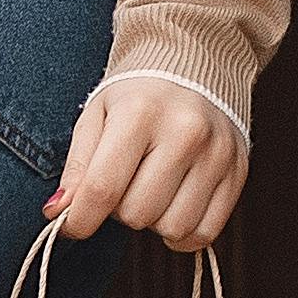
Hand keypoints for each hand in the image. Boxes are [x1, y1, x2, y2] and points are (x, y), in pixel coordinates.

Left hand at [47, 75, 244, 250]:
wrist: (195, 64)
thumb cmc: (138, 94)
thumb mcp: (97, 115)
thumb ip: (77, 166)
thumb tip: (59, 212)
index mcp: (140, 113)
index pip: (103, 188)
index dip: (80, 219)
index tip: (72, 224)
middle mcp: (186, 133)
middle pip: (137, 213)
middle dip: (120, 209)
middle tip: (125, 181)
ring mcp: (217, 154)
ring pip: (172, 228)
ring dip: (153, 219)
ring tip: (152, 187)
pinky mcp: (238, 172)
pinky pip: (205, 233)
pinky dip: (183, 232)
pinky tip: (174, 205)